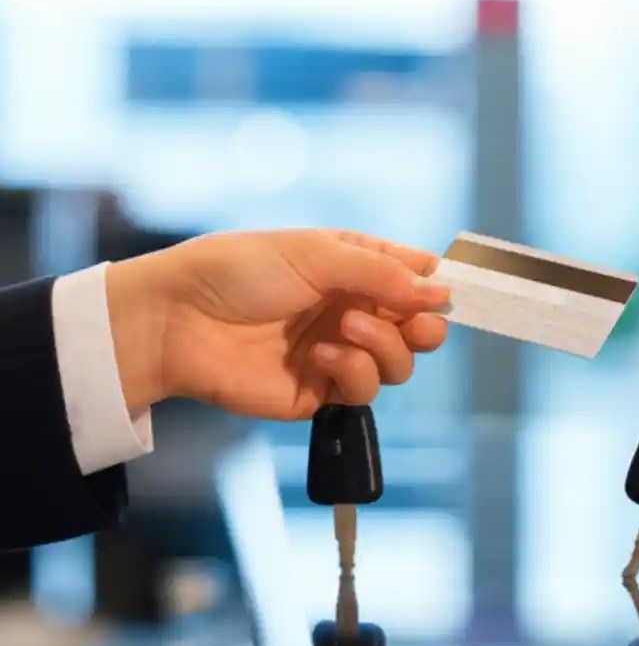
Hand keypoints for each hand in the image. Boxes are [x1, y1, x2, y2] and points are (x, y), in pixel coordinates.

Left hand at [106, 229, 450, 419]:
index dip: (440, 283)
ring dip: (384, 345)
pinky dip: (353, 371)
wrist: (177, 322)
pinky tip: (320, 356)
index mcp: (355, 266)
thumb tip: (442, 293)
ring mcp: (341, 352)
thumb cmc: (238, 271)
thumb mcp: (318, 254)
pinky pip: (366, 389)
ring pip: (402, 363)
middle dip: (425, 325)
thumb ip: (383, 275)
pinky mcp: (322, 391)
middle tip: (413, 320)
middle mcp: (354, 309)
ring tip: (344, 330)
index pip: (417, 275)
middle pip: (422, 326)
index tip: (455, 289)